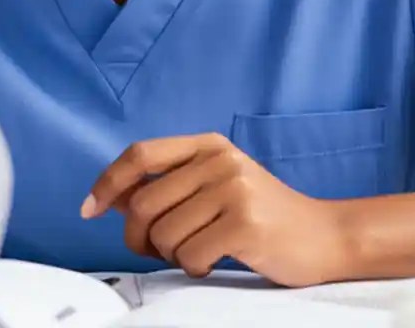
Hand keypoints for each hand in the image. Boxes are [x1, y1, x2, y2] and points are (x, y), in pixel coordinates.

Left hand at [84, 133, 345, 286]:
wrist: (324, 235)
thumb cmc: (264, 216)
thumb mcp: (218, 187)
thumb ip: (170, 186)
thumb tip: (111, 198)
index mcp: (210, 146)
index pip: (140, 154)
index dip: (108, 183)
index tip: (90, 208)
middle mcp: (221, 160)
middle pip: (143, 204)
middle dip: (141, 238)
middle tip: (162, 250)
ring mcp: (235, 189)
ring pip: (164, 234)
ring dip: (174, 255)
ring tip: (201, 250)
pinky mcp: (245, 223)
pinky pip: (189, 256)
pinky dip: (195, 268)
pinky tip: (216, 260)